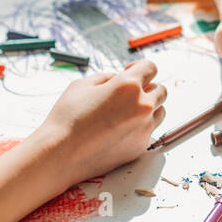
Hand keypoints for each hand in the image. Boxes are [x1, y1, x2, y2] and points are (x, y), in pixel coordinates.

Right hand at [43, 60, 166, 181]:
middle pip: (161, 90)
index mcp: (128, 85)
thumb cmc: (67, 118)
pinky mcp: (140, 147)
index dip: (140, 68)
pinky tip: (119, 130)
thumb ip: (107, 77)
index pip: (151, 67)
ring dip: (148, 108)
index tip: (131, 72)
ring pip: (159, 112)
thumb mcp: (83, 84)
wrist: (60, 155)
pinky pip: (148, 132)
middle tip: (129, 94)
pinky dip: (139, 128)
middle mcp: (142, 105)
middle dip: (148, 88)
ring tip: (126, 113)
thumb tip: (118, 79)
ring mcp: (144, 128)